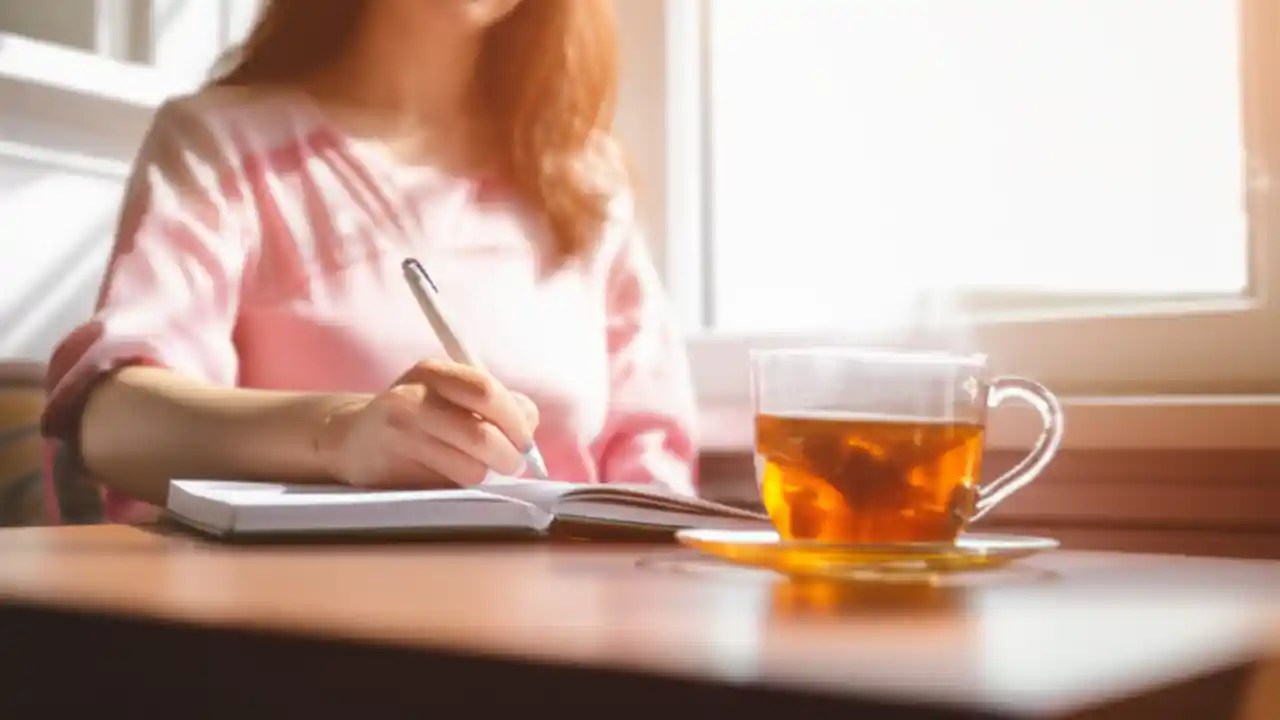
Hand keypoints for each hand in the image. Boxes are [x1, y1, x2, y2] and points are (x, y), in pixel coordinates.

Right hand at [317, 360, 539, 488]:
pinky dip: (458, 486)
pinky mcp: (392, 472)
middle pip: (481, 434)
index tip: (526, 440)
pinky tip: (444, 475)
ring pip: (469, 468)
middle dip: (509, 456)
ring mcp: (399, 437)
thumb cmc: (420, 416)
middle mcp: (411, 399)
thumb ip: (496, 404)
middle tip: (513, 464)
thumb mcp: (451, 395)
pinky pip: (447, 487)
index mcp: (433, 372)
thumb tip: (530, 424)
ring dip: (483, 475)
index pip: (486, 391)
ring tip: (472, 467)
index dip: (515, 420)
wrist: (354, 438)